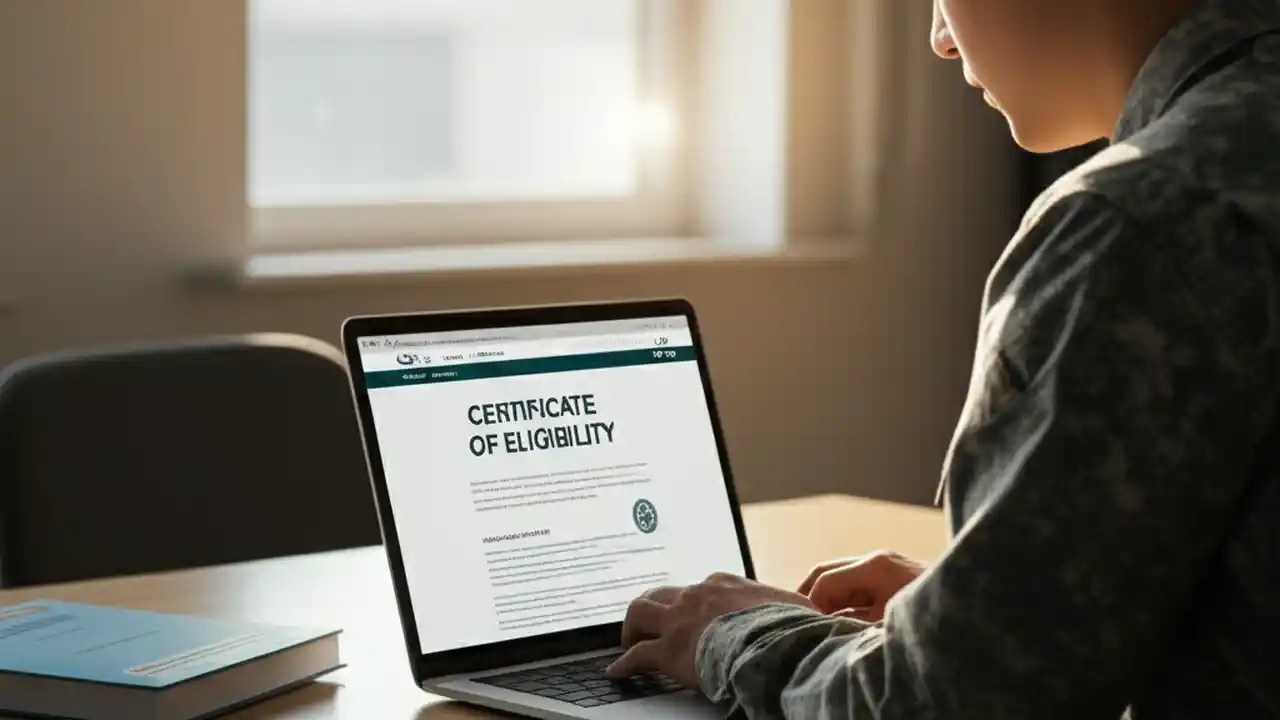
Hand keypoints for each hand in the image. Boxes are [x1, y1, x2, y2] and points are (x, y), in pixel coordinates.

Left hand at [604, 573, 814, 687]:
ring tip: (628, 640)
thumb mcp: (796, 609)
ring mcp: (678, 620)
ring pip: (640, 612)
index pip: (700, 588)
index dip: (691, 601)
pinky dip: (624, 664)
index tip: (690, 611)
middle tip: (646, 622)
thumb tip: (812, 614)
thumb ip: (793, 608)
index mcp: (725, 584)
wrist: (772, 644)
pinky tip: (617, 672)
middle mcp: (697, 594)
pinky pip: (636, 655)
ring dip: (631, 627)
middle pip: (662, 593)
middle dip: (652, 606)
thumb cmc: (788, 628)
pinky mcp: (668, 650)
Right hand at [798, 550, 924, 621]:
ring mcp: (890, 565)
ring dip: (827, 598)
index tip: (803, 627)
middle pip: (828, 571)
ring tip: (816, 623)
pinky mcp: (898, 576)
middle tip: (796, 620)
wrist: (982, 606)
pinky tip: (842, 620)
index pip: (824, 581)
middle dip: (809, 596)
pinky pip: (860, 584)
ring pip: (842, 577)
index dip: (808, 605)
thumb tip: (822, 625)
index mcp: (875, 566)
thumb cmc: (933, 618)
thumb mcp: (885, 625)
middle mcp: (879, 559)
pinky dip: (844, 600)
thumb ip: (850, 622)